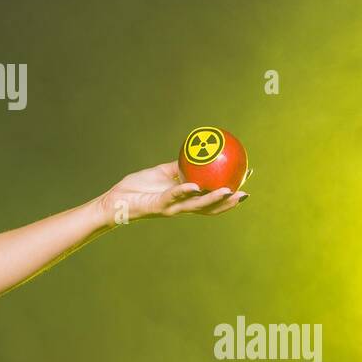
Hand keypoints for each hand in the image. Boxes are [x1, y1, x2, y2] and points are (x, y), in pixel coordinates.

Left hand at [98, 161, 249, 224]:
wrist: (116, 199)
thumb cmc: (137, 187)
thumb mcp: (162, 173)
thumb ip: (178, 167)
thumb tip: (194, 153)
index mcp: (184, 199)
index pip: (212, 198)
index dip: (229, 193)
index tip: (246, 180)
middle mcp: (181, 206)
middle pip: (211, 208)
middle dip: (229, 202)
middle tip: (246, 192)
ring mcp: (171, 208)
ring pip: (197, 206)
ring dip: (214, 200)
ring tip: (229, 191)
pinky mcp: (158, 206)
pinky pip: (174, 197)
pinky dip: (185, 191)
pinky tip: (196, 186)